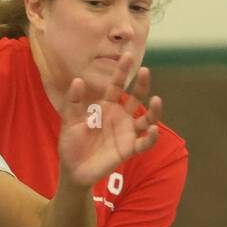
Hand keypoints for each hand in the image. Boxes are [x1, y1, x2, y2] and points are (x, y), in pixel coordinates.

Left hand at [57, 52, 161, 188]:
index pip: (117, 86)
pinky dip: (152, 137)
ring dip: (154, 110)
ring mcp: (126, 133)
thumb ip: (74, 102)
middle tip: (145, 71)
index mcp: (106, 107)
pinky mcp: (129, 149)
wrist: (72, 170)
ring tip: (157, 100)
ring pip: (147, 119)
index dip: (122, 72)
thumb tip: (78, 80)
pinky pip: (144, 143)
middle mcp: (120, 117)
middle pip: (136, 97)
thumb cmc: (71, 144)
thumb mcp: (70, 120)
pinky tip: (154, 129)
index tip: (127, 56)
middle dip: (142, 85)